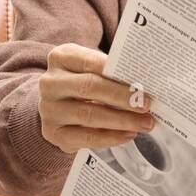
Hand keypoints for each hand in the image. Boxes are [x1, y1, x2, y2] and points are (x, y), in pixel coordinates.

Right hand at [38, 43, 154, 154]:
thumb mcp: (92, 69)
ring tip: (145, 123)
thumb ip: (112, 72)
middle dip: (122, 97)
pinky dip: (110, 137)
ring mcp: (49, 109)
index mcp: (61, 58)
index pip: (90, 61)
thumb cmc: (84, 82)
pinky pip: (85, 137)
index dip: (116, 71)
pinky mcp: (53, 133)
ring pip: (88, 115)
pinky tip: (128, 135)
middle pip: (89, 87)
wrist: (58, 106)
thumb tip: (144, 85)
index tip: (141, 82)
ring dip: (122, 120)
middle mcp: (50, 83)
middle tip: (146, 104)